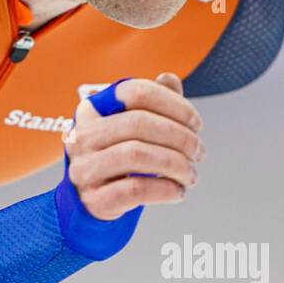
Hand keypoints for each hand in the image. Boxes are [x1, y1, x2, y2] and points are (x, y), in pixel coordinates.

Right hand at [62, 73, 204, 220]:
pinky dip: (165, 189)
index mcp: (92, 111)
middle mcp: (84, 136)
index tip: (196, 123)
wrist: (87, 204)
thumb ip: (151, 104)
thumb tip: (169, 78)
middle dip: (180, 137)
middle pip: (138, 123)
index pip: (134, 92)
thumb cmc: (114, 161)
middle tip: (199, 152)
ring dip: (176, 164)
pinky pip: (135, 190)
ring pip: (136, 154)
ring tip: (190, 174)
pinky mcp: (94, 199)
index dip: (173, 103)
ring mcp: (85, 168)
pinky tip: (178, 191)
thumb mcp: (129, 129)